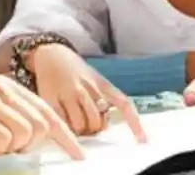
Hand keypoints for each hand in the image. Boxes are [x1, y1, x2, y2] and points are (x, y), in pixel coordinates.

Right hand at [0, 75, 84, 158]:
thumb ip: (8, 116)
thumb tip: (36, 140)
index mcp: (6, 86)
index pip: (47, 112)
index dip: (66, 136)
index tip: (78, 155)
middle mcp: (0, 89)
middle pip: (40, 125)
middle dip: (30, 146)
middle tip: (2, 148)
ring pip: (24, 134)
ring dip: (9, 148)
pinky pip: (1, 140)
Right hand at [28, 43, 146, 140]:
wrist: (51, 55)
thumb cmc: (76, 72)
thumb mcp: (95, 79)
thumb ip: (104, 99)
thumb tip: (105, 124)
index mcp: (102, 83)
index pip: (123, 104)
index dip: (135, 123)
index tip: (143, 140)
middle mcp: (87, 87)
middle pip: (97, 122)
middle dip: (93, 128)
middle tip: (86, 123)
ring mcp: (69, 93)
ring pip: (80, 126)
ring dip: (78, 129)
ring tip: (73, 120)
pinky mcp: (52, 99)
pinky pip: (62, 123)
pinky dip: (65, 127)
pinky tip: (63, 119)